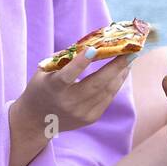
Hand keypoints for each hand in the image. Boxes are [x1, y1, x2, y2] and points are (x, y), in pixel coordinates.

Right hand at [13, 48, 134, 135]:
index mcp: (53, 88)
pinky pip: (107, 98)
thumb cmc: (40, 88)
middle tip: (130, 51)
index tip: (93, 49)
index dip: (80, 63)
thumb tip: (91, 44)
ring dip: (120, 73)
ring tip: (130, 59)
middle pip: (96, 84)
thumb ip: (64, 57)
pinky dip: (115, 84)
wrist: (36, 121)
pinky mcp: (90, 118)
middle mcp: (68, 103)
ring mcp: (81, 113)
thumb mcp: (44, 70)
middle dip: (116, 66)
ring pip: (107, 90)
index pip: (67, 75)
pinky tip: (121, 72)